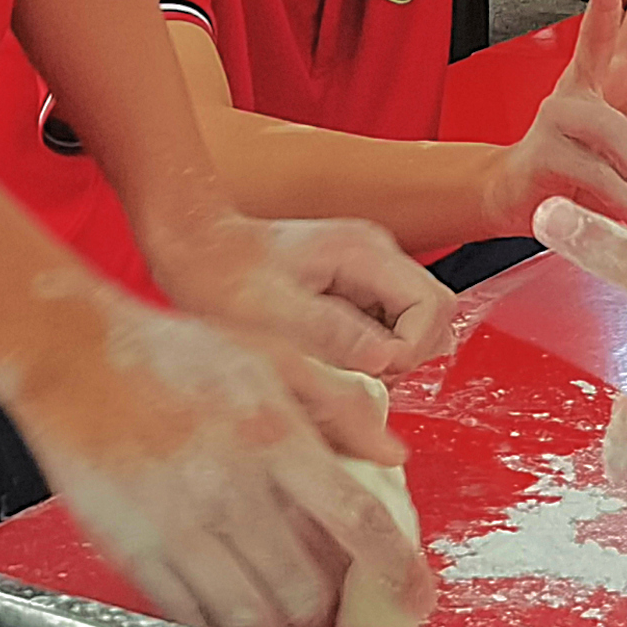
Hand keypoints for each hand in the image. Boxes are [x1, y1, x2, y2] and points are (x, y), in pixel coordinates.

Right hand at [0, 274, 432, 626]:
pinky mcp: (134, 553)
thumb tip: (394, 455)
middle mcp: (232, 488)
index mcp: (275, 435)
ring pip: (250, 618)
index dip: (395, 568)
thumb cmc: (175, 353)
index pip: (356, 519)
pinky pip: (191, 617)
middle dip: (332, 617)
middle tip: (339, 617)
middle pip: (306, 587)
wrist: (76, 360)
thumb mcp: (272, 355)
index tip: (414, 596)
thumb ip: (340, 403)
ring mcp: (179, 527)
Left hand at [141, 206, 454, 380]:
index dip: (412, 350)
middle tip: (355, 377)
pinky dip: (367, 355)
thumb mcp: (274, 314)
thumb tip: (388, 360)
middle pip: (433, 317)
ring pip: (412, 327)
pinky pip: (384, 329)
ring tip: (336, 369)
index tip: (372, 374)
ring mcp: (366, 272)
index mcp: (364, 252)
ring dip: (386, 359)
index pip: (433, 306)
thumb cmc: (221, 277)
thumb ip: (335, 333)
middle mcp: (375, 257)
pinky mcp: (351, 289)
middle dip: (404, 357)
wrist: (193, 250)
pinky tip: (327, 361)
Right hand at [480, 0, 626, 232]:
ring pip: (613, 133)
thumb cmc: (581, 175)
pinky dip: (611, 201)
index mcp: (616, 80)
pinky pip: (594, 175)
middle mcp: (585, 86)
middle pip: (606, 33)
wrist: (518, 202)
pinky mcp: (542, 150)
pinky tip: (602, 210)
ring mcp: (559, 114)